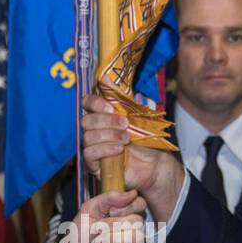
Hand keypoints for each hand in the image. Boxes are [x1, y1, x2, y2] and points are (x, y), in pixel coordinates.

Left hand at [46, 188, 145, 242]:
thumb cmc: (80, 235)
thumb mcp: (89, 210)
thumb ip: (108, 198)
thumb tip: (131, 193)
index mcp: (123, 213)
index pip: (140, 203)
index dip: (126, 207)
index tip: (111, 212)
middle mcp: (131, 227)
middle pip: (137, 220)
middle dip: (113, 225)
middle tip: (98, 230)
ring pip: (136, 236)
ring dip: (113, 239)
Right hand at [82, 92, 184, 219]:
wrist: (155, 163)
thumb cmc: (146, 140)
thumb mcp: (137, 116)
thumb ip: (122, 98)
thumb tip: (106, 77)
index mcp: (103, 116)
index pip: (87, 103)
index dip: (94, 102)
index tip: (110, 107)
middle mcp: (95, 131)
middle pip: (86, 120)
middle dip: (106, 121)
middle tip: (125, 124)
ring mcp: (93, 148)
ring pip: (88, 137)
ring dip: (109, 135)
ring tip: (127, 138)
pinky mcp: (94, 165)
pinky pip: (89, 154)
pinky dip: (105, 149)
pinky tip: (119, 149)